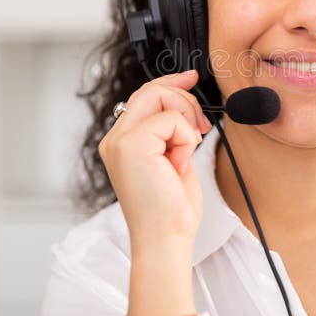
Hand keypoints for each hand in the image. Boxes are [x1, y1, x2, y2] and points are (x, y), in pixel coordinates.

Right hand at [98, 70, 212, 245]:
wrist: (166, 238)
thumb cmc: (172, 208)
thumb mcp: (173, 157)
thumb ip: (170, 129)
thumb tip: (183, 98)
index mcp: (122, 142)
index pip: (144, 96)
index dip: (171, 82)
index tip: (192, 77)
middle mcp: (115, 139)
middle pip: (151, 90)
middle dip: (185, 100)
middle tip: (200, 128)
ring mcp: (120, 141)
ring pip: (159, 97)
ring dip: (186, 119)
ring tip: (187, 150)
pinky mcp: (131, 145)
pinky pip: (170, 119)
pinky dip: (185, 138)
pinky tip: (179, 163)